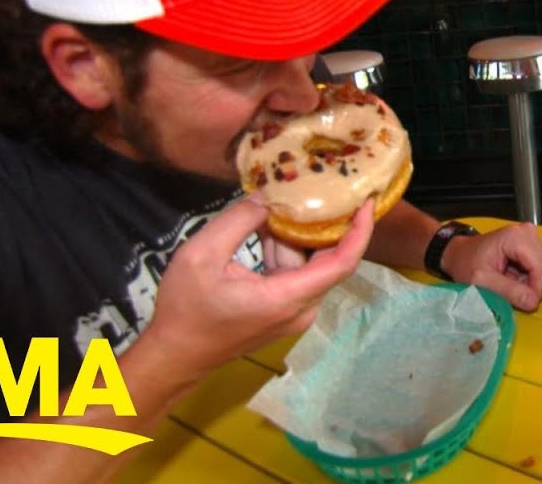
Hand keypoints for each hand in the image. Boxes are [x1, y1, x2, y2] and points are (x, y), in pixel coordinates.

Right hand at [140, 196, 371, 383]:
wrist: (174, 354)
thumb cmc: (185, 308)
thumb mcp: (202, 254)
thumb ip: (239, 221)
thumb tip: (268, 198)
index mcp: (287, 297)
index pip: (342, 263)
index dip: (360, 232)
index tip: (366, 203)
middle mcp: (300, 308)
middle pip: (327, 259)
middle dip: (323, 223)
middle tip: (321, 187)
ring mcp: (293, 312)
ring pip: (308, 264)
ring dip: (294, 235)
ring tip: (279, 202)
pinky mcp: (282, 311)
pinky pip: (294, 274)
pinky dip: (283, 250)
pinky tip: (262, 228)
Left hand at [440, 223, 541, 312]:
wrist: (458, 254)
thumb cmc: (465, 265)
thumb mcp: (482, 282)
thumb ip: (508, 291)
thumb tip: (534, 302)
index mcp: (517, 238)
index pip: (541, 269)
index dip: (535, 291)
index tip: (522, 304)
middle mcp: (528, 232)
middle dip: (531, 287)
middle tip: (510, 294)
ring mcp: (530, 237)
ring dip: (529, 284)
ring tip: (507, 284)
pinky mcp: (530, 244)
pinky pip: (538, 269)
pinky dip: (527, 279)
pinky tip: (511, 279)